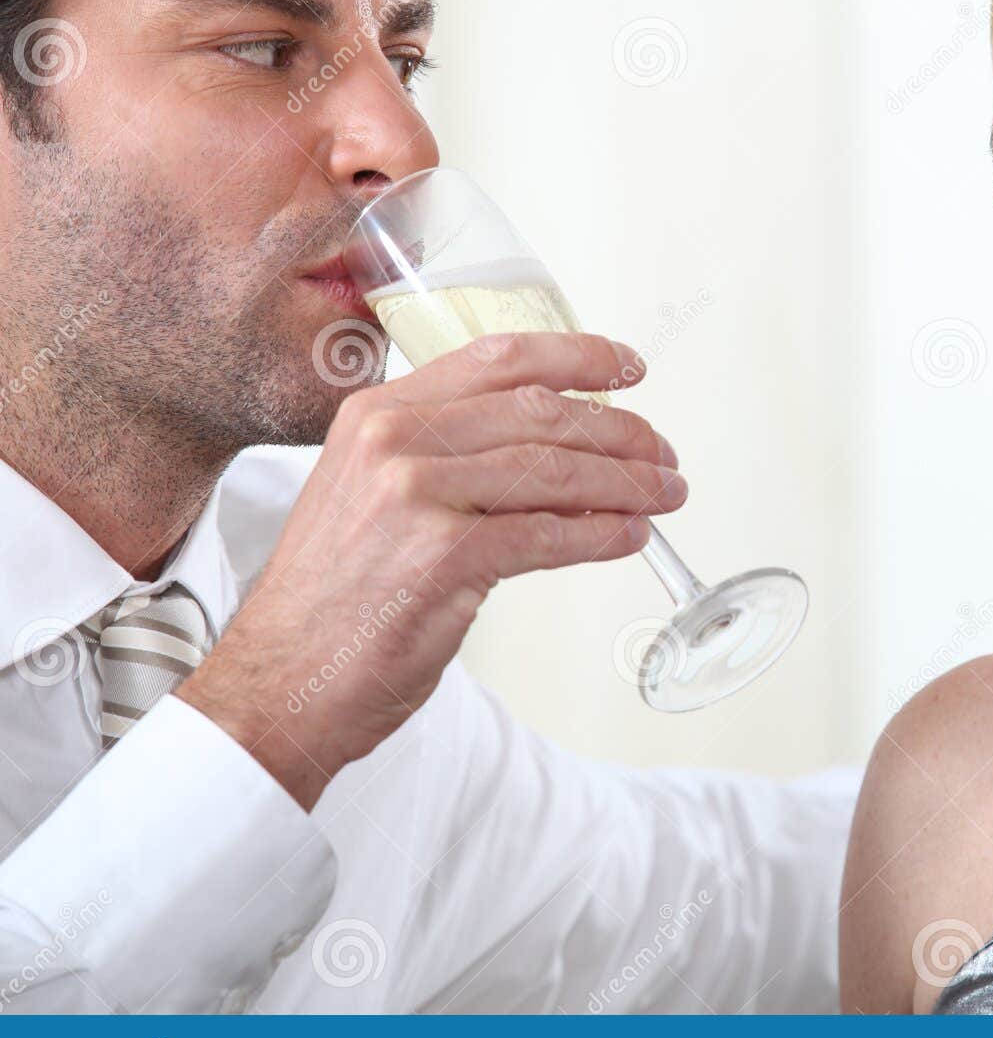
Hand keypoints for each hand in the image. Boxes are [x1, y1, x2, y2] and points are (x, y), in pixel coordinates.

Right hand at [179, 331, 684, 808]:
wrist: (282, 681)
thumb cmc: (335, 599)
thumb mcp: (376, 497)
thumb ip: (449, 458)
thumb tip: (560, 450)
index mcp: (377, 413)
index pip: (498, 359)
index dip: (578, 357)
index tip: (628, 368)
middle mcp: (393, 440)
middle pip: (540, 413)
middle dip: (620, 432)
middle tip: (663, 453)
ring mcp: (415, 495)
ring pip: (554, 470)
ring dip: (627, 483)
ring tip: (664, 495)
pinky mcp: (442, 557)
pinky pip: (550, 533)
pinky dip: (602, 534)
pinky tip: (628, 537)